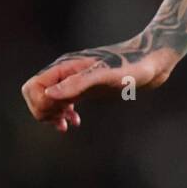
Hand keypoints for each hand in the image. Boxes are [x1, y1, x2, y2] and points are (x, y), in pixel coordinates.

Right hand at [21, 36, 179, 133]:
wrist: (152, 62)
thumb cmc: (132, 68)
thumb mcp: (107, 77)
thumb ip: (79, 83)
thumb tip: (49, 94)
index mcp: (68, 66)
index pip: (34, 86)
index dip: (39, 103)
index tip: (59, 113)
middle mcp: (68, 71)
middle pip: (35, 93)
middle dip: (42, 110)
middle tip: (62, 121)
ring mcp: (76, 79)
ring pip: (47, 99)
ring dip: (50, 114)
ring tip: (66, 125)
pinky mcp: (85, 86)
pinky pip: (62, 101)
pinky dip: (62, 114)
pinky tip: (75, 123)